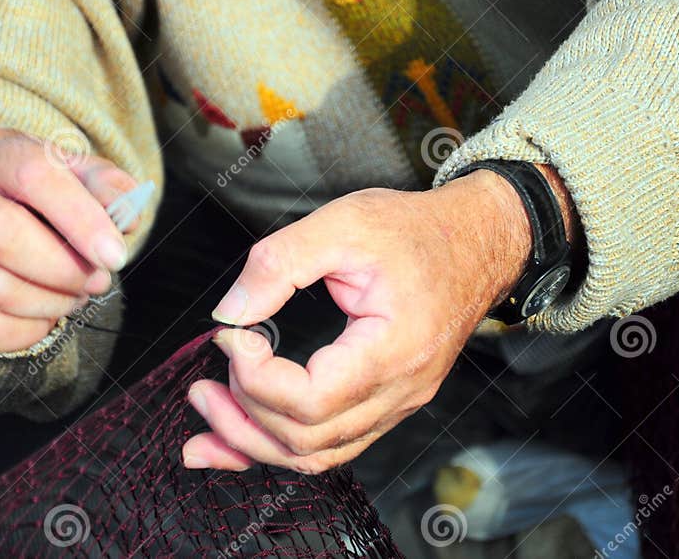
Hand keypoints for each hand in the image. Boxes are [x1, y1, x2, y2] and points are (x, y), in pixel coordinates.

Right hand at [0, 127, 137, 352]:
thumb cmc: (47, 197)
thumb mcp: (81, 177)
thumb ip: (109, 188)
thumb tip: (126, 216)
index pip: (34, 176)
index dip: (80, 220)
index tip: (115, 256)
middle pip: (1, 235)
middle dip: (63, 269)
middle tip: (95, 280)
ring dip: (52, 302)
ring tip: (73, 294)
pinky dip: (27, 331)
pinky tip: (43, 314)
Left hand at [182, 170, 531, 473]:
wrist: (476, 242)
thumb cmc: (417, 230)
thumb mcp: (344, 223)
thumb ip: (280, 263)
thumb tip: (229, 312)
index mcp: (394, 349)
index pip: (311, 400)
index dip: (255, 378)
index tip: (230, 337)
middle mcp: (401, 391)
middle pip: (309, 441)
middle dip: (243, 417)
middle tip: (202, 383)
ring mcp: (397, 404)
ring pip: (318, 456)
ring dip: (255, 443)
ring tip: (207, 412)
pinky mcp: (387, 402)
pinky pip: (332, 444)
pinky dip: (281, 446)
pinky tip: (237, 440)